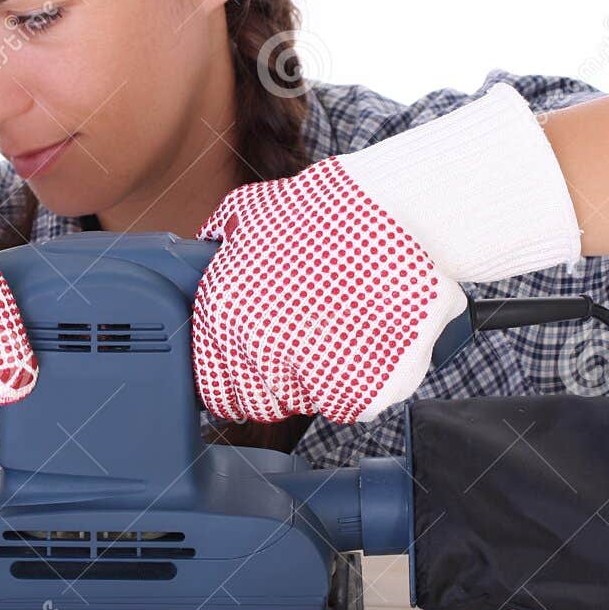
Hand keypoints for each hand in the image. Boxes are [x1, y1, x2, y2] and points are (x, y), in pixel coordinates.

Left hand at [190, 82, 581, 423]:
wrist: (404, 209)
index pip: (216, 388)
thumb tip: (204, 249)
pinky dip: (368, 381)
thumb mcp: (250, 209)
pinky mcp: (368, 390)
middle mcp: (261, 353)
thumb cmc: (329, 206)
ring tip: (344, 330)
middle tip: (307, 342)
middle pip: (262, 402)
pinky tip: (373, 339)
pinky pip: (357, 403)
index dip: (237, 377)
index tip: (256, 365)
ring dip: (323, 378)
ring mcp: (315, 377)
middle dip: (279, 379)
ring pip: (311, 403)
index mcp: (223, 315)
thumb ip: (219, 239)